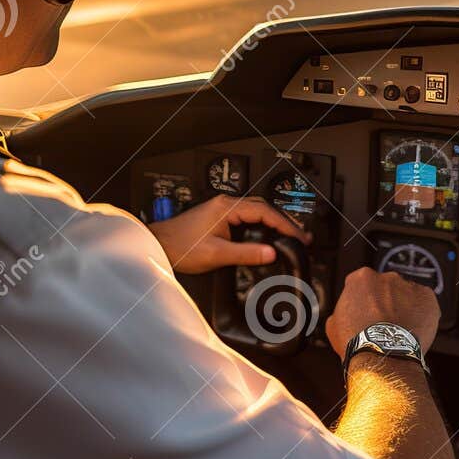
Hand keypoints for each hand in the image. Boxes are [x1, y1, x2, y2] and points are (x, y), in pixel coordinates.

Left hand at [146, 195, 308, 274]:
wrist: (158, 245)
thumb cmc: (180, 247)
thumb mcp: (216, 254)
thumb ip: (246, 253)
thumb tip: (271, 253)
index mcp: (227, 207)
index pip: (266, 212)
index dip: (286, 225)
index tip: (299, 236)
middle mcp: (226, 204)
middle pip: (264, 208)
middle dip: (284, 222)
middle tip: (300, 236)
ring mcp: (222, 209)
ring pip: (256, 211)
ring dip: (274, 222)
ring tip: (289, 235)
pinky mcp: (218, 217)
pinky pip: (247, 216)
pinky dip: (262, 225)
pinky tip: (266, 235)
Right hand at [325, 267, 439, 362]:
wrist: (382, 354)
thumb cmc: (358, 341)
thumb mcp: (334, 324)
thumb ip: (342, 310)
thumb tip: (344, 314)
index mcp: (362, 279)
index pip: (363, 283)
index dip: (364, 300)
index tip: (366, 311)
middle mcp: (386, 278)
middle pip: (386, 287)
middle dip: (385, 302)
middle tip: (383, 322)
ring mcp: (408, 286)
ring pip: (406, 295)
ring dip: (403, 307)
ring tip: (399, 329)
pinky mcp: (427, 298)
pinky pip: (424, 302)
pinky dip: (421, 313)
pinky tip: (412, 328)